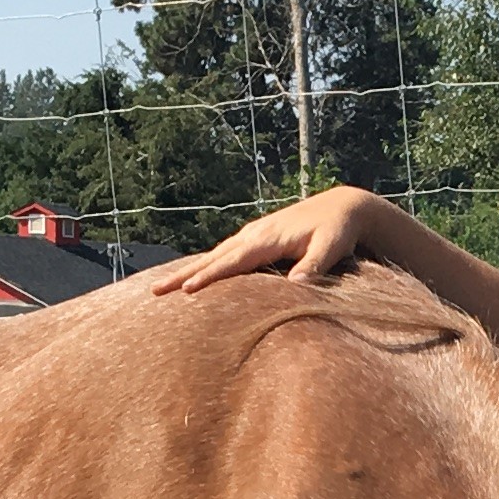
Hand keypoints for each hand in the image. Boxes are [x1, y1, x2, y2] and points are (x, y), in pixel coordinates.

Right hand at [156, 185, 387, 293]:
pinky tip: (196, 276)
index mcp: (266, 239)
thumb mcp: (331, 248)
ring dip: (189, 271)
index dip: (209, 277)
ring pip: (214, 256)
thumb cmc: (338, 230)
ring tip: (164, 287)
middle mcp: (253, 235)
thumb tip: (294, 285)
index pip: (231, 262)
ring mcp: (252, 236)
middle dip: (184, 275)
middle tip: (155, 292)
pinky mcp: (256, 239)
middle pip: (212, 258)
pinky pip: (224, 254)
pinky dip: (206, 265)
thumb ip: (313, 266)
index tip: (186, 291)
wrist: (343, 206)